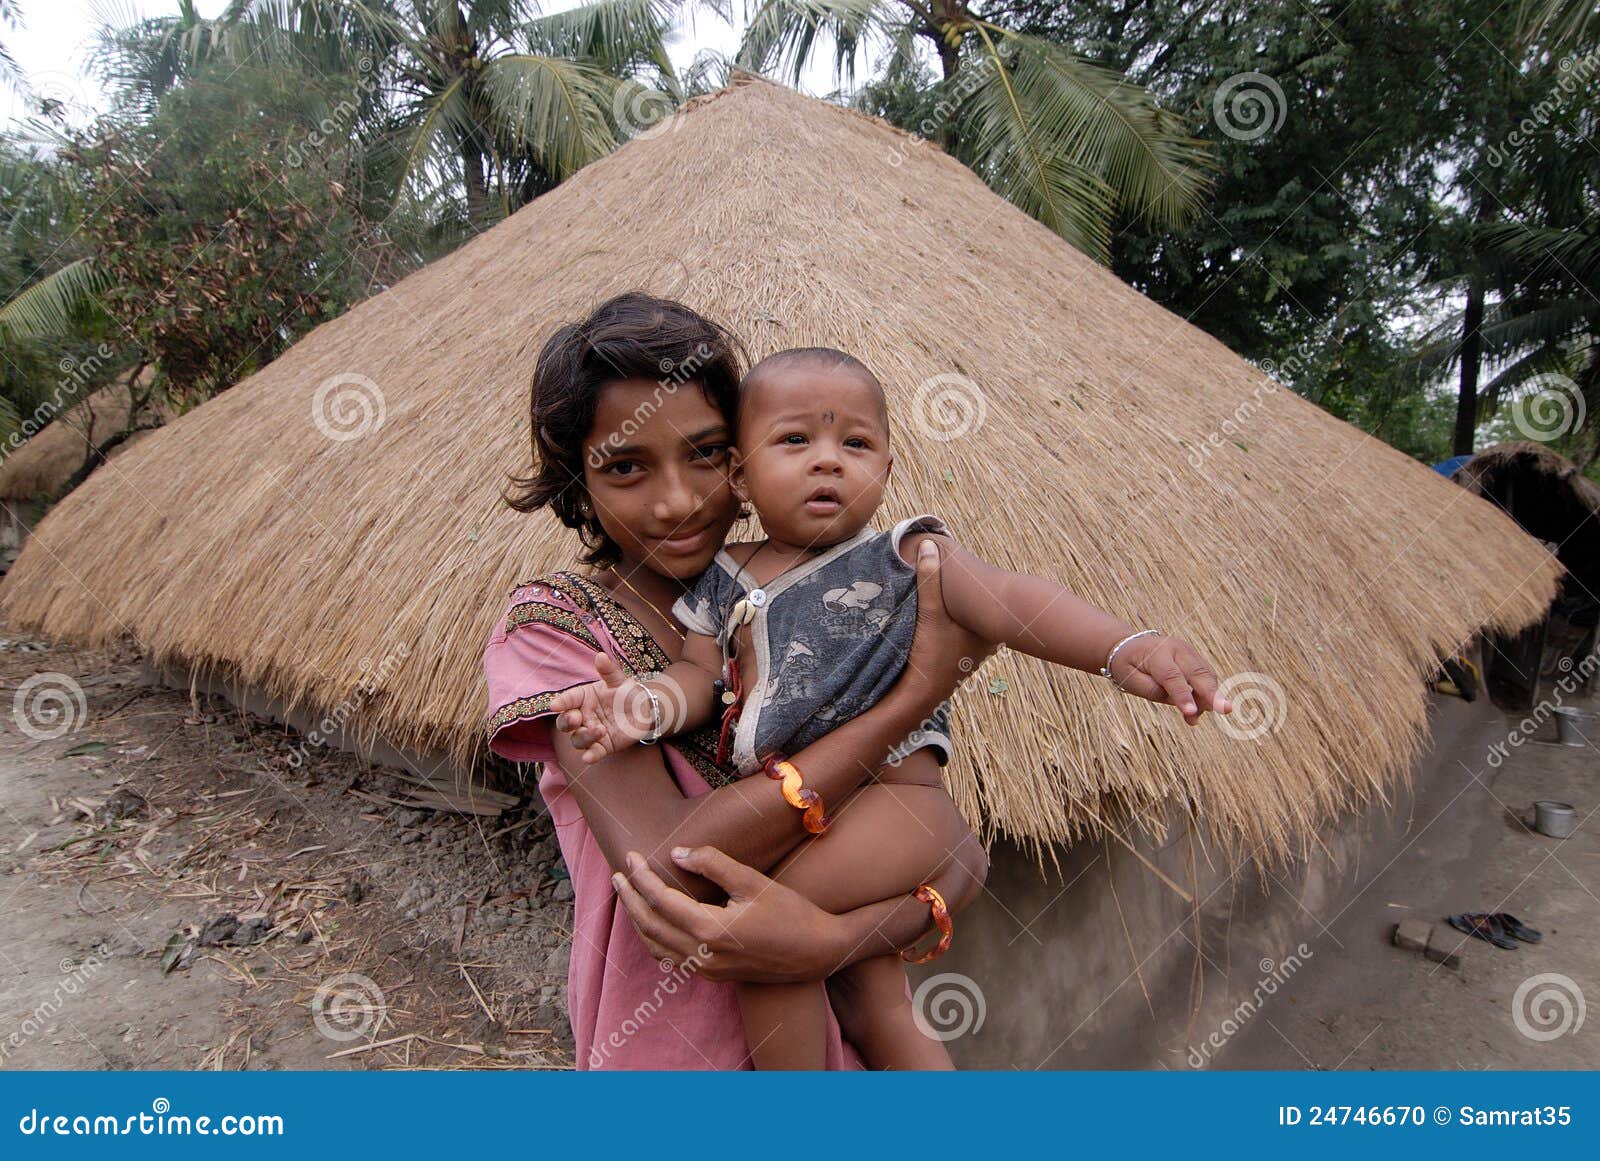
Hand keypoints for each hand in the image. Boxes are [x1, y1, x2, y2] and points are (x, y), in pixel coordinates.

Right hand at [550, 651, 654, 762]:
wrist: (646, 710)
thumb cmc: (627, 692)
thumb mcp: (619, 680)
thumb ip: (609, 670)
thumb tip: (600, 656)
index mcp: (583, 698)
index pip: (568, 700)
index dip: (561, 702)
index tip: (555, 705)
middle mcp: (583, 716)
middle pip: (566, 723)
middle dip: (567, 722)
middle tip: (575, 718)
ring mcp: (592, 732)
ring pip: (578, 739)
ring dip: (584, 736)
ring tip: (600, 729)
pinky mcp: (603, 746)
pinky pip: (593, 753)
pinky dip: (590, 756)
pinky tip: (588, 758)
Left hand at [611, 846, 846, 983]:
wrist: (818, 952)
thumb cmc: (790, 913)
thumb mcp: (753, 881)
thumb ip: (714, 864)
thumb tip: (677, 853)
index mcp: (710, 930)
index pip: (661, 901)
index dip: (642, 877)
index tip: (631, 855)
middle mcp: (702, 956)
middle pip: (650, 925)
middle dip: (630, 898)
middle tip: (619, 873)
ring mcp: (706, 970)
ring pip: (656, 946)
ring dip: (638, 919)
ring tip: (628, 894)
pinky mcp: (713, 975)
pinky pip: (670, 957)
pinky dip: (654, 938)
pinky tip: (653, 921)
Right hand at [903, 537, 995, 706]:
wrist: (921, 693)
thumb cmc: (930, 654)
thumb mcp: (929, 612)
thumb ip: (929, 579)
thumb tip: (928, 545)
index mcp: (990, 630)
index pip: (999, 600)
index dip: (996, 583)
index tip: (995, 569)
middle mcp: (989, 641)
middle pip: (990, 609)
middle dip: (983, 593)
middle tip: (977, 569)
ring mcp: (979, 651)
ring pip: (980, 620)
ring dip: (972, 606)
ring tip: (964, 584)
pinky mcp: (965, 656)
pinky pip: (969, 629)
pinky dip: (963, 618)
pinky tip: (953, 609)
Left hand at [1109, 634, 1230, 725]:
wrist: (1129, 645)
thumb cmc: (1127, 665)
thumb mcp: (1129, 679)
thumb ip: (1152, 690)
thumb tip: (1180, 702)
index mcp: (1156, 654)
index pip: (1172, 677)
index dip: (1183, 696)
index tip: (1192, 712)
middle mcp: (1176, 649)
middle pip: (1197, 672)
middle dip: (1212, 692)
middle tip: (1226, 710)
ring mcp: (1188, 652)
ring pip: (1206, 675)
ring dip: (1207, 698)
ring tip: (1193, 718)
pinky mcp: (1195, 658)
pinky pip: (1206, 676)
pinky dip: (1205, 694)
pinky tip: (1195, 711)